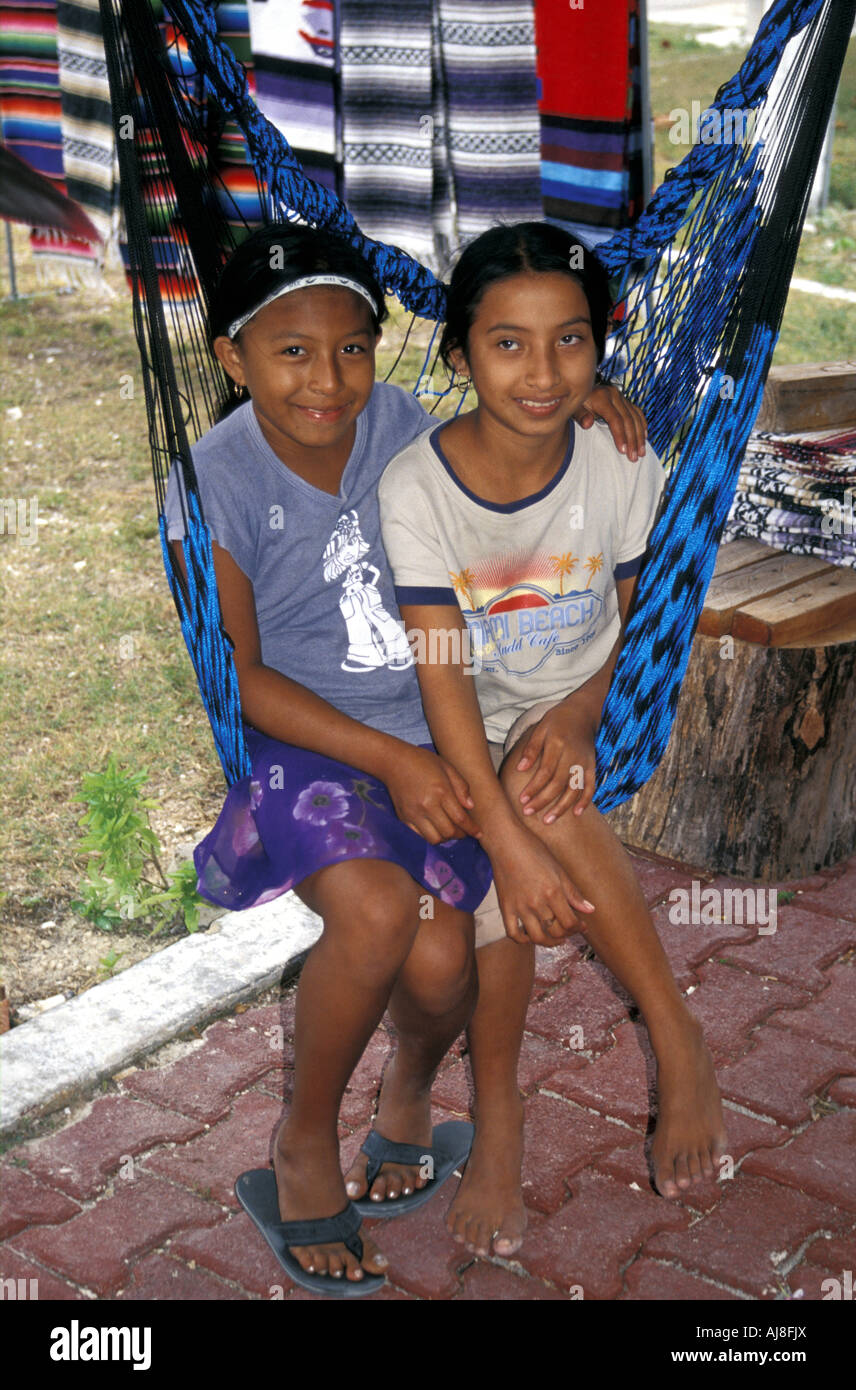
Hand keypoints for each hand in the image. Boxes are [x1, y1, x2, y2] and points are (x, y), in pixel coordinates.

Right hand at [381, 745, 481, 843]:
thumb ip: (461, 787)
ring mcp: (414, 813)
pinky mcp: (404, 818)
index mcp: (441, 791)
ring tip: (449, 829)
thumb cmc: (423, 762)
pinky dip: (431, 836)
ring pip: (435, 838)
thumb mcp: (447, 767)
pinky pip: (420, 836)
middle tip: (464, 830)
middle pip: (449, 832)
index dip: (472, 829)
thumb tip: (470, 807)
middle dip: (460, 834)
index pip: (460, 819)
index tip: (479, 833)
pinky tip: (435, 827)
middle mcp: (427, 805)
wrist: (393, 762)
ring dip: (445, 837)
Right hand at [488, 820, 594, 946]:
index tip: (581, 926)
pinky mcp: (505, 908)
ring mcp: (520, 907)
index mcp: (553, 892)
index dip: (578, 928)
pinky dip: (523, 940)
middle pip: (556, 932)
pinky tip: (530, 936)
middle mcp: (537, 903)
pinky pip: (513, 933)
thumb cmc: (534, 850)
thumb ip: (573, 892)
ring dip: (549, 942)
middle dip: (566, 934)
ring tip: (554, 938)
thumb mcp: (558, 869)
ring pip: (537, 937)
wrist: (505, 841)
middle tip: (569, 930)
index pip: (570, 922)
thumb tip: (590, 910)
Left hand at [514, 702, 597, 822]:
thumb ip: (531, 749)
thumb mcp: (541, 728)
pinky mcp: (593, 766)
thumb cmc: (558, 721)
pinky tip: (577, 814)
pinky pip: (590, 786)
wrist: (584, 712)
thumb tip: (520, 769)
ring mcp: (585, 762)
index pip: (545, 771)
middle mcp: (573, 755)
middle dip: (543, 800)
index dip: (534, 788)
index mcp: (558, 744)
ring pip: (574, 789)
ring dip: (561, 807)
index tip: (522, 800)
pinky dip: (585, 800)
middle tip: (528, 813)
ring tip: (547, 821)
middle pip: (558, 783)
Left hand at [574, 382, 646, 461]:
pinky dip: (642, 425)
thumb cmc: (574, 405)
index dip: (620, 436)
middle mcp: (614, 394)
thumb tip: (588, 424)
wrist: (577, 393)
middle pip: (628, 420)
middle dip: (632, 440)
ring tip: (641, 453)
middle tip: (634, 458)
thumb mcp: (573, 409)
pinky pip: (637, 413)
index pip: (615, 419)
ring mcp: (620, 396)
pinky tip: (644, 438)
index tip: (623, 451)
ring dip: (640, 436)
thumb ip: (579, 416)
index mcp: (602, 397)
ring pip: (635, 417)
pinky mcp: (624, 400)